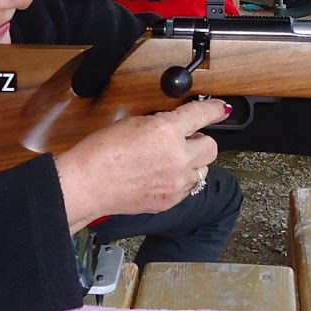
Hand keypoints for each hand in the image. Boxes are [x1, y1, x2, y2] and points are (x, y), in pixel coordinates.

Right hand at [53, 99, 227, 230]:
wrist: (88, 183)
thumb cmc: (101, 152)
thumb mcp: (134, 123)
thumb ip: (161, 123)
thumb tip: (176, 125)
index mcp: (166, 130)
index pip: (202, 115)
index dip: (214, 110)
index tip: (222, 110)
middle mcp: (177, 157)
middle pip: (211, 147)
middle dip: (200, 140)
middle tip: (186, 139)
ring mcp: (176, 182)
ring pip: (203, 170)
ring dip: (192, 163)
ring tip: (169, 161)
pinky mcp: (171, 200)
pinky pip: (189, 188)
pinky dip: (181, 181)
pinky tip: (161, 177)